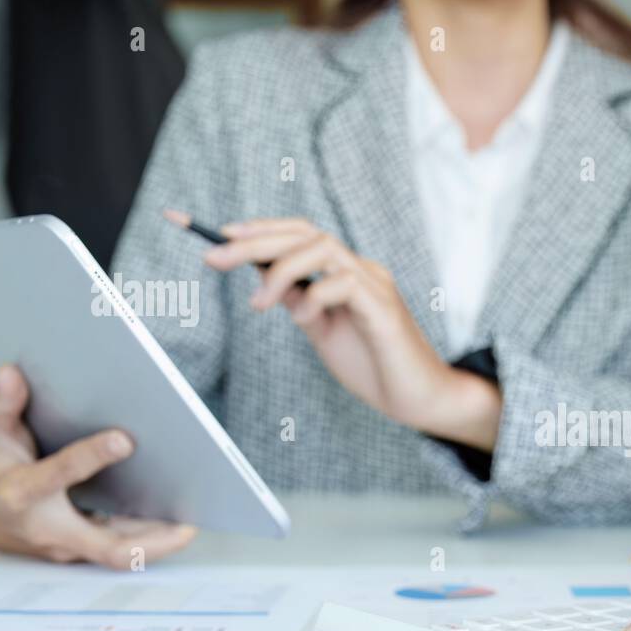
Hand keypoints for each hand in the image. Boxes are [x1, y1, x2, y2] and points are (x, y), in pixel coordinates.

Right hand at [0, 366, 196, 567]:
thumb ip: (3, 403)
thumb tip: (12, 374)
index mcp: (21, 491)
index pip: (56, 476)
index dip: (89, 457)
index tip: (125, 439)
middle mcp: (46, 527)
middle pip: (103, 546)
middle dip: (149, 539)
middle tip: (188, 525)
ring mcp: (67, 546)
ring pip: (119, 554)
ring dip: (160, 542)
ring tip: (196, 522)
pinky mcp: (82, 550)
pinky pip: (120, 550)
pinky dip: (151, 539)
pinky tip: (180, 523)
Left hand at [202, 216, 499, 449]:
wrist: (419, 400)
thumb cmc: (376, 368)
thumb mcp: (323, 332)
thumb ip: (300, 304)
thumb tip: (263, 280)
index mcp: (347, 274)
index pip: (301, 235)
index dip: (260, 229)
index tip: (218, 235)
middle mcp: (363, 270)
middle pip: (305, 234)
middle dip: (254, 242)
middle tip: (212, 257)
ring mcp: (375, 287)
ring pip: (322, 250)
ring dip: (280, 269)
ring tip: (257, 303)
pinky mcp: (384, 311)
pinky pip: (345, 285)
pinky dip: (316, 296)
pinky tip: (302, 318)